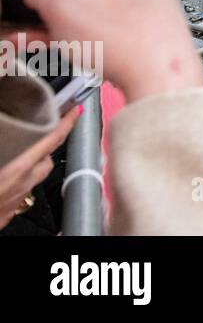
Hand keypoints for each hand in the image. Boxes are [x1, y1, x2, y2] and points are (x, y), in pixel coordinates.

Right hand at [0, 107, 78, 229]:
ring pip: (35, 177)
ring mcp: (19, 199)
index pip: (52, 140)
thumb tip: (6, 133)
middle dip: (46, 146)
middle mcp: (24, 183)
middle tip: (40, 133)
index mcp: (18, 169)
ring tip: (19, 154)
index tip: (75, 110)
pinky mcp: (10, 211)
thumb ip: (4, 143)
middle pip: (47, 160)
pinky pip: (22, 190)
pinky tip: (5, 176)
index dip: (67, 123)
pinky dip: (18, 181)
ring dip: (31, 165)